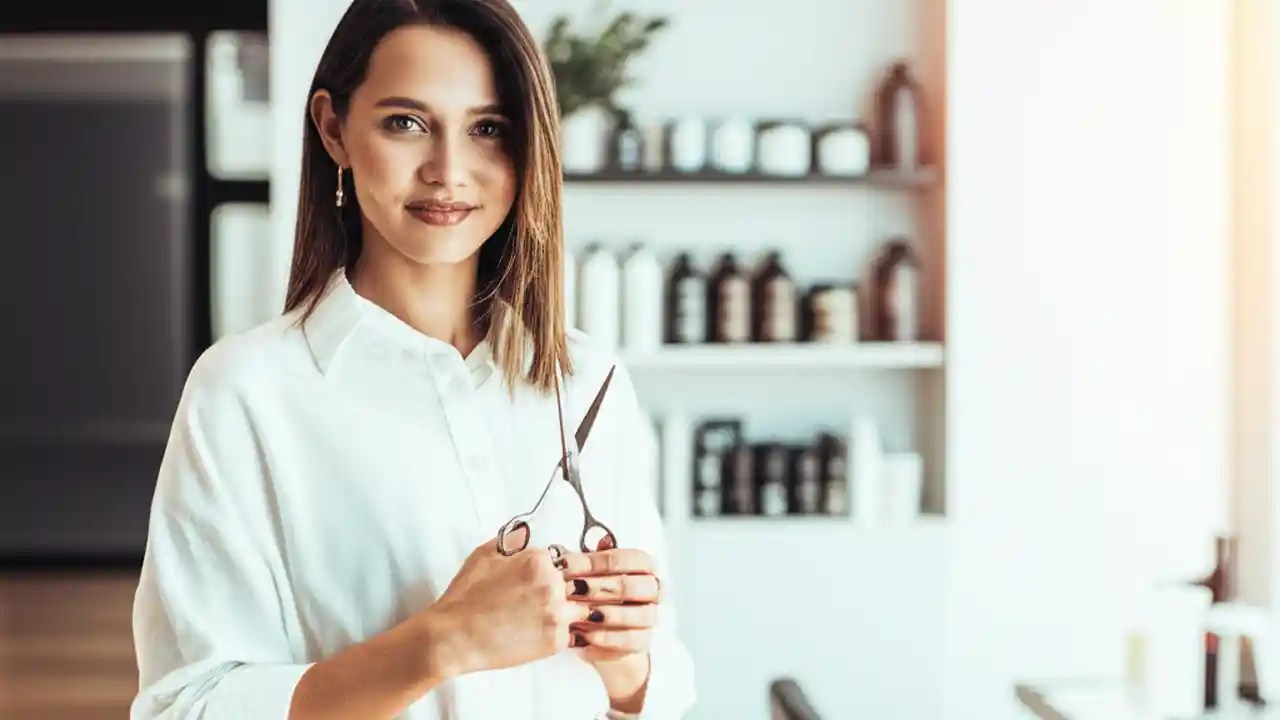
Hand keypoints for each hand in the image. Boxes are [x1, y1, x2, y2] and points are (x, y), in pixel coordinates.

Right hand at [425, 536, 586, 675]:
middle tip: (551, 598)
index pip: (567, 559)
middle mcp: (553, 585)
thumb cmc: (464, 598)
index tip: (554, 576)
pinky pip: (572, 633)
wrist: (455, 637)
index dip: (560, 568)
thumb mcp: (484, 555)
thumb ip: (512, 541)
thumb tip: (526, 533)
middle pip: (579, 582)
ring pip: (581, 608)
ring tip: (548, 616)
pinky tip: (541, 632)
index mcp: (538, 561)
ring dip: (570, 610)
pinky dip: (560, 632)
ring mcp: (557, 613)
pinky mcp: (556, 640)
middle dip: (570, 588)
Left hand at [558, 547, 660, 663]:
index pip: (632, 559)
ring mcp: (650, 617)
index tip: (568, 565)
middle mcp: (653, 590)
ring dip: (607, 615)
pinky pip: (631, 641)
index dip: (600, 562)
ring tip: (578, 616)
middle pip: (634, 586)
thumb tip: (593, 544)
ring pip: (639, 615)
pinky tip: (584, 636)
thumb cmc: (591, 592)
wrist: (593, 628)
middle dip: (600, 588)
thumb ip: (589, 558)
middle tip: (572, 591)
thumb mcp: (586, 572)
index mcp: (644, 566)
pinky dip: (606, 638)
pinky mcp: (643, 641)